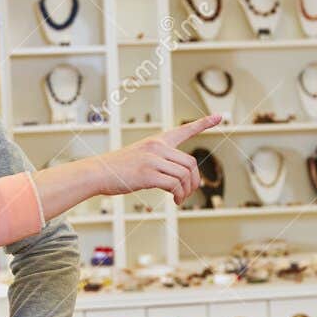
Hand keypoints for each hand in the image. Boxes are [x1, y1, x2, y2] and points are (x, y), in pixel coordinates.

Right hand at [87, 114, 221, 204]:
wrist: (97, 172)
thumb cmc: (118, 169)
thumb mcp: (140, 158)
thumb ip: (160, 162)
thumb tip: (180, 179)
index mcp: (157, 141)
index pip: (183, 130)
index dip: (203, 123)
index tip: (219, 116)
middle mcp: (157, 146)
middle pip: (190, 163)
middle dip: (195, 181)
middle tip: (188, 193)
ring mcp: (152, 159)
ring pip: (185, 175)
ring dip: (186, 191)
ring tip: (179, 199)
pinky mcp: (148, 174)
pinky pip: (174, 184)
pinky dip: (179, 195)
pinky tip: (174, 200)